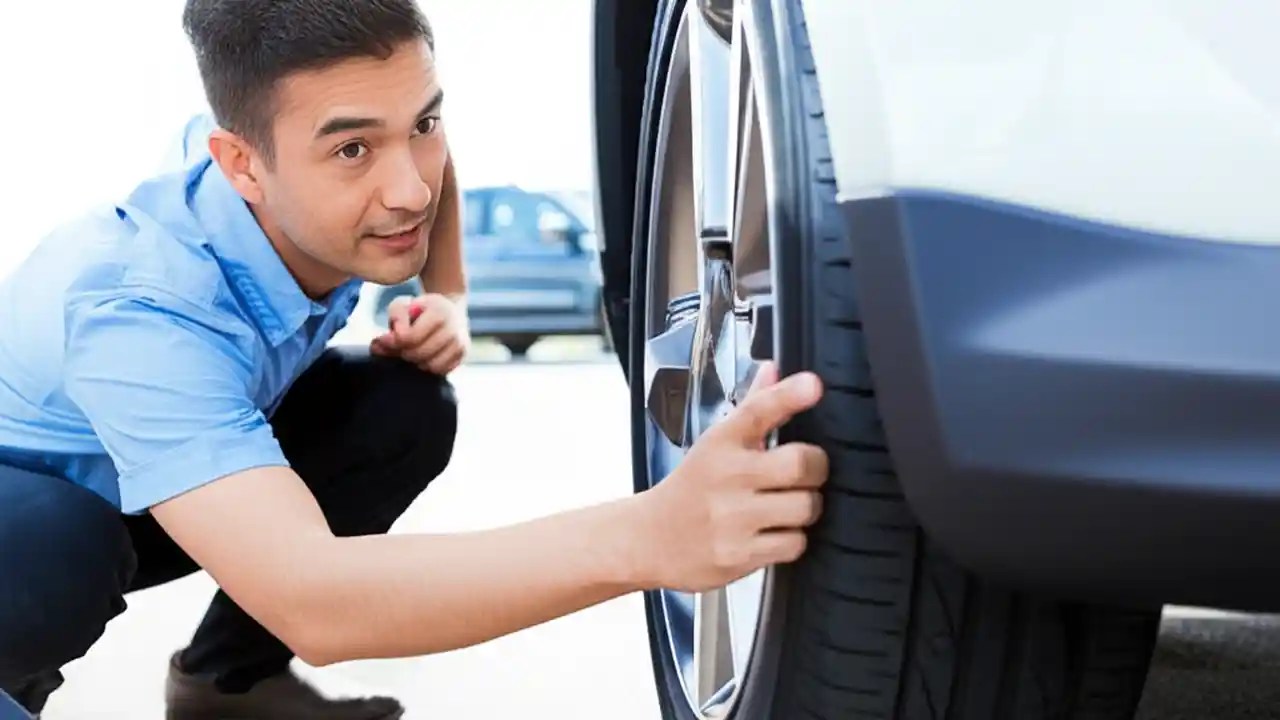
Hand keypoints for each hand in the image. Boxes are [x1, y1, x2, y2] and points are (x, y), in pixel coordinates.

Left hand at [371, 294, 470, 374]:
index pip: (410, 337)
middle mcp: (454, 328)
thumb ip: (393, 319)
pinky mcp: (463, 355)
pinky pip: (440, 371)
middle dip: (403, 352)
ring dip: (416, 361)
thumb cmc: (419, 310)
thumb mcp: (403, 304)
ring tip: (412, 350)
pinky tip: (424, 356)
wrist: (449, 311)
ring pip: (430, 366)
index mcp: (439, 311)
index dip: (392, 341)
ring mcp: (461, 343)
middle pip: (418, 353)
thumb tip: (382, 344)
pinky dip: (428, 366)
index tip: (384, 338)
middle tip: (397, 347)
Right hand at [635, 362, 828, 592]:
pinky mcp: (738, 555)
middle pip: (800, 465)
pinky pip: (794, 544)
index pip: (758, 410)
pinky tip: (773, 534)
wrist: (649, 539)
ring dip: (805, 508)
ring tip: (786, 507)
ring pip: (805, 508)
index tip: (813, 385)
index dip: (790, 395)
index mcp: (721, 442)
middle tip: (804, 474)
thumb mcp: (716, 443)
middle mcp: (726, 476)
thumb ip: (753, 407)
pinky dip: (791, 540)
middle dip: (816, 469)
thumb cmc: (692, 486)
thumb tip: (775, 369)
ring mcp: (732, 518)